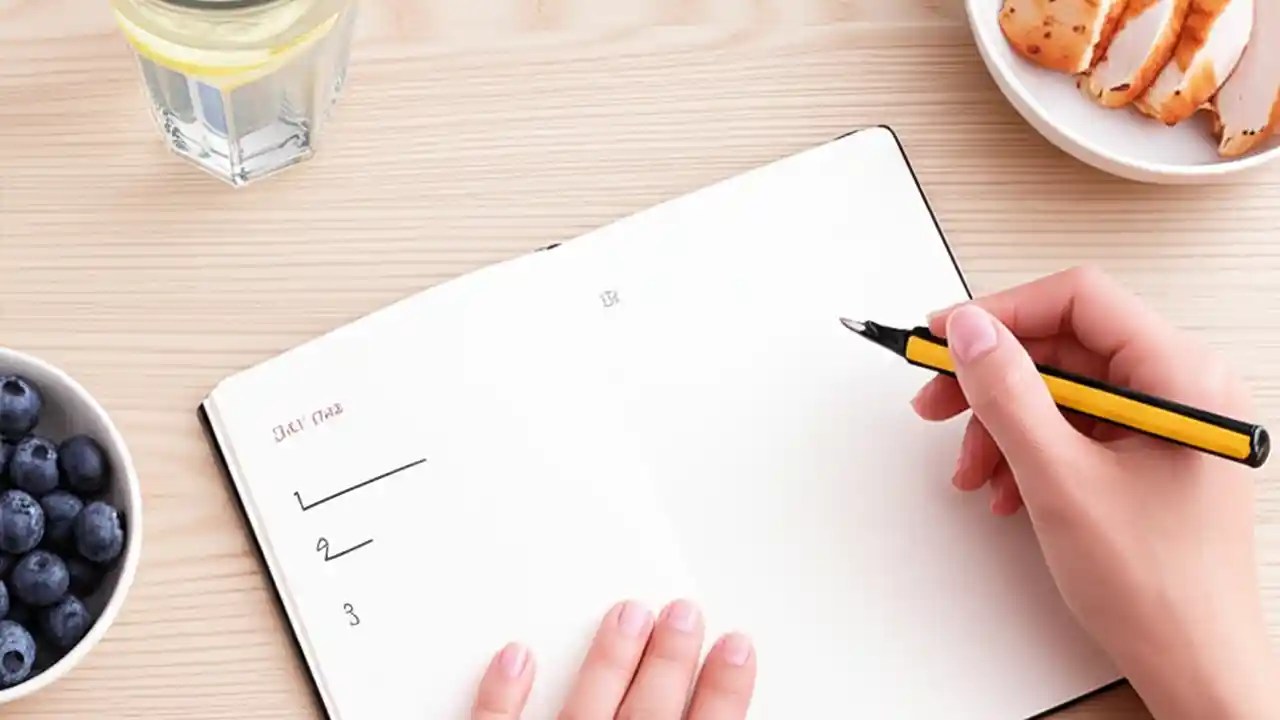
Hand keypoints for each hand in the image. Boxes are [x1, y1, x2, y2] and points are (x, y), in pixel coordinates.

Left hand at [471, 599, 755, 719]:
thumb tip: (708, 713)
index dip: (725, 691)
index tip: (737, 648)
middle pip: (649, 713)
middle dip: (671, 658)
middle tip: (683, 610)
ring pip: (583, 711)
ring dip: (609, 659)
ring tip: (626, 612)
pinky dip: (503, 696)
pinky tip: (515, 656)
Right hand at [912, 267, 1277, 718]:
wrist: (1197, 668)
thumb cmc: (1161, 589)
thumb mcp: (1061, 479)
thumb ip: (1010, 393)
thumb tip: (970, 331)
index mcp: (1183, 376)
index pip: (1080, 298)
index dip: (1002, 311)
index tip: (944, 336)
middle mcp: (1183, 388)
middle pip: (1065, 346)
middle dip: (992, 380)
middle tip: (936, 401)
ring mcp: (1167, 423)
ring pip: (1062, 392)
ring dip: (1003, 425)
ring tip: (972, 470)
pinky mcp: (1149, 455)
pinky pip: (1074, 428)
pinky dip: (1028, 451)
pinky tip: (1005, 488)